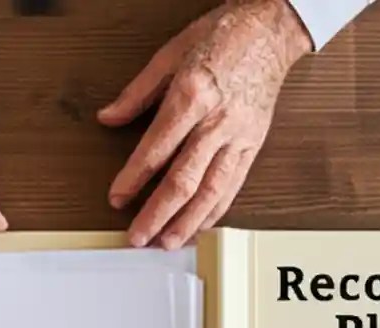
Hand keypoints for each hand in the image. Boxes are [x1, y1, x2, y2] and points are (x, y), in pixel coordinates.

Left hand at [99, 0, 311, 247]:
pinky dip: (215, 211)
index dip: (134, 178)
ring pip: (212, 190)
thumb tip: (108, 117)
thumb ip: (137, 93)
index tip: (116, 197)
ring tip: (167, 242)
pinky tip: (199, 226)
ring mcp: (238, 137)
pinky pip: (233, 186)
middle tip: (137, 236)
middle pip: (184, 179)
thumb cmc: (222, 37)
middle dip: (158, 213)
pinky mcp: (252, 145)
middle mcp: (217, 121)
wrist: (270, 32)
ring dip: (187, 222)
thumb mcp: (170, 54)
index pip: (157, 148)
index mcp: (193, 95)